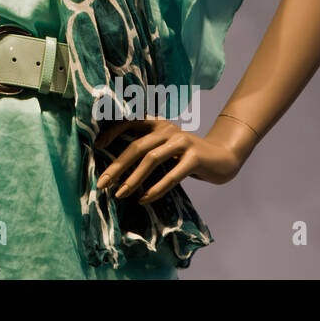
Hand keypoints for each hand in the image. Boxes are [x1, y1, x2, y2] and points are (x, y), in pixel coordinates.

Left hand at [94, 118, 244, 204]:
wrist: (222, 158)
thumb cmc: (186, 156)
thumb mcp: (165, 147)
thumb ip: (146, 149)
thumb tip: (115, 166)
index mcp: (158, 123)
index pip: (130, 122)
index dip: (112, 132)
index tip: (97, 146)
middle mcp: (168, 129)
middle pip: (136, 146)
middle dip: (117, 166)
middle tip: (102, 183)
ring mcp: (182, 142)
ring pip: (151, 159)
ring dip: (133, 179)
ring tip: (120, 194)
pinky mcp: (195, 157)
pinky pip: (172, 175)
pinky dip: (156, 188)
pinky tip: (144, 199)